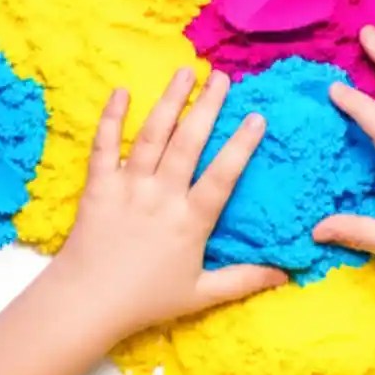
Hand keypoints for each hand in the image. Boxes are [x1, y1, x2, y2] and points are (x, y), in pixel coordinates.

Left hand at [48, 68, 288, 338]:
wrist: (87, 302)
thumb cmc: (146, 299)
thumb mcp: (201, 295)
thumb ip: (244, 280)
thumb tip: (287, 274)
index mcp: (189, 222)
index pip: (221, 176)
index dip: (240, 146)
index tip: (256, 117)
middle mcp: (160, 197)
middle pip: (187, 143)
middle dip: (206, 107)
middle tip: (221, 78)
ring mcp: (128, 188)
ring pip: (151, 136)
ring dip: (169, 101)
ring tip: (185, 72)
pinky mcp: (98, 185)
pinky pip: (104, 146)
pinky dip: (111, 117)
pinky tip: (122, 92)